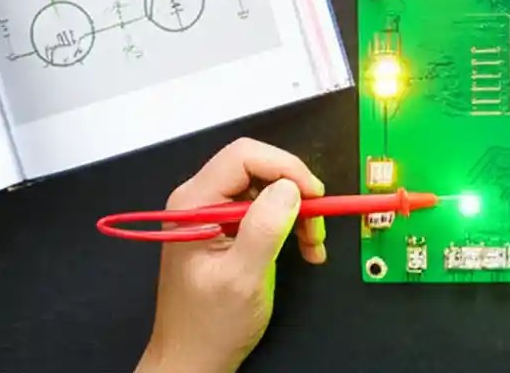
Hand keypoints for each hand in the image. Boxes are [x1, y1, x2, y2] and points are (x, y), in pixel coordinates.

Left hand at [136, 138, 325, 372]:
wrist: (193, 360)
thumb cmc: (210, 326)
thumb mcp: (242, 278)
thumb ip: (265, 229)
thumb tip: (290, 188)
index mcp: (194, 203)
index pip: (245, 156)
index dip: (286, 168)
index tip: (314, 196)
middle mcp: (201, 200)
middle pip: (259, 169)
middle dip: (295, 193)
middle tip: (317, 225)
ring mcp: (214, 214)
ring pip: (268, 189)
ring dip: (298, 212)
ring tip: (313, 245)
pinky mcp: (228, 229)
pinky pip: (266, 211)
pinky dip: (290, 226)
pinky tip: (305, 250)